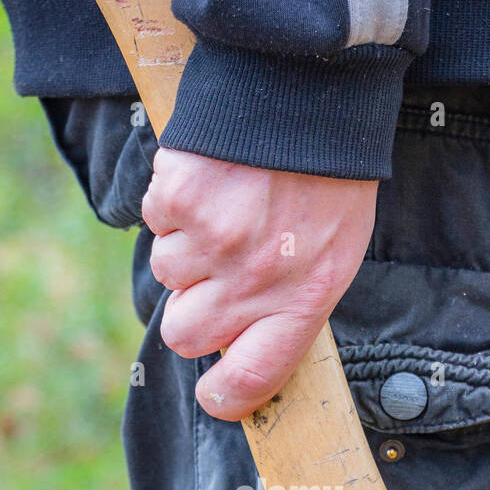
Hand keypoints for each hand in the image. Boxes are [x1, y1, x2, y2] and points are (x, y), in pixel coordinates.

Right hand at [142, 148, 377, 419]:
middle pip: (184, 334)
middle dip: (191, 309)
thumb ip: (290, 304)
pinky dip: (174, 201)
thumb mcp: (335, 254)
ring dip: (186, 247)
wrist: (313, 90)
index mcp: (303, 299)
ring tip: (228, 207)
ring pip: (165, 273)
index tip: (215, 395)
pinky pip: (155, 219)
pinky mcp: (180, 197)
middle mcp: (255, 279)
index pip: (252, 379)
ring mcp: (214, 240)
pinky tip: (212, 177)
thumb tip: (242, 347)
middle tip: (219, 272)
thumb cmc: (330, 180)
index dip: (225, 398)